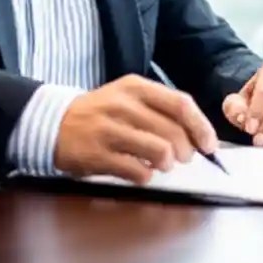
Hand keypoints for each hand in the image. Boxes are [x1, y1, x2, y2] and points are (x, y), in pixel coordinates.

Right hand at [55, 74, 218, 183]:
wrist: (54, 123)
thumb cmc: (100, 112)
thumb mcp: (128, 96)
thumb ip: (159, 108)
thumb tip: (196, 134)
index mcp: (135, 87)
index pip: (180, 104)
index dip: (200, 126)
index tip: (209, 144)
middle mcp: (123, 105)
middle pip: (173, 131)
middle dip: (186, 150)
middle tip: (182, 158)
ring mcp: (109, 130)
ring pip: (159, 151)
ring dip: (167, 163)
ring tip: (161, 164)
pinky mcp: (98, 155)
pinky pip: (137, 171)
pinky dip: (146, 176)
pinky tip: (141, 171)